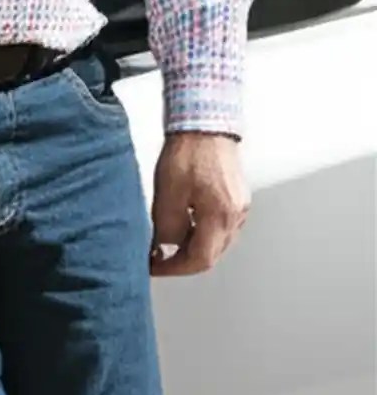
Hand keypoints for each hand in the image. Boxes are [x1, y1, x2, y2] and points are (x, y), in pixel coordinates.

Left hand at [150, 132, 250, 276]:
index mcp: (220, 217)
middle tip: (158, 258)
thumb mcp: (168, 195)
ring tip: (166, 243)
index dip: (174, 268)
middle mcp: (236, 216)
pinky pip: (221, 227)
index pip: (200, 260)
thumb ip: (167, 229)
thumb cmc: (188, 154)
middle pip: (211, 254)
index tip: (154, 267)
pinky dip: (201, 233)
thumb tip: (162, 251)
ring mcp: (240, 207)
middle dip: (182, 261)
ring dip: (192, 248)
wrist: (205, 126)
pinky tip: (183, 226)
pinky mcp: (238, 198)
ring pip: (217, 242)